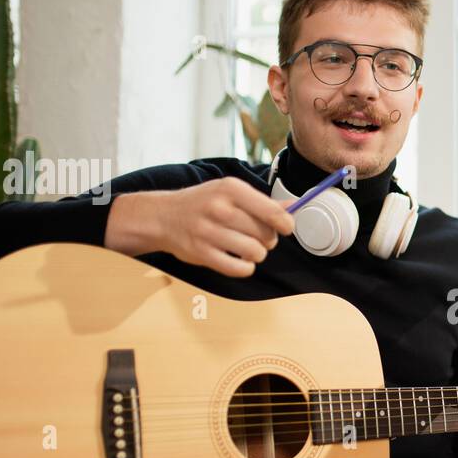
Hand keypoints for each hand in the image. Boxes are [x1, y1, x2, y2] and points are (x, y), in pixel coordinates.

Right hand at [106, 178, 294, 276]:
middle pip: (266, 234)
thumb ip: (263, 201)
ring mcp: (209, 232)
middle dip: (268, 240)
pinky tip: (239, 260)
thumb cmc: (202, 203)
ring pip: (255, 253)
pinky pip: (239, 269)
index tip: (285, 228)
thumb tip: (294, 207)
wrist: (163, 216)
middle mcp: (220, 208)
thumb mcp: (230, 192)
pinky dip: (245, 268)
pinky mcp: (202, 254)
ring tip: (247, 248)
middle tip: (257, 237)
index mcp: (231, 189)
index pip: (273, 212)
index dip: (286, 224)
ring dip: (257, 254)